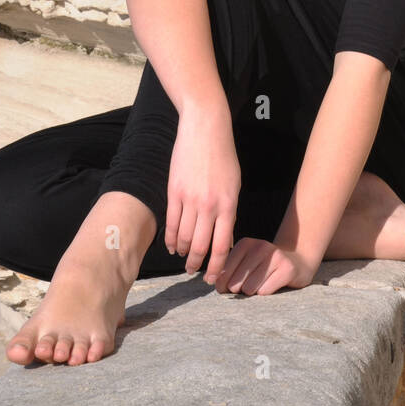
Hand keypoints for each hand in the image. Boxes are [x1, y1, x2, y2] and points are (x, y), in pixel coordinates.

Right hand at [165, 101, 240, 280]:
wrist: (205, 128)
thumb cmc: (224, 156)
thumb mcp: (234, 185)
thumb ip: (228, 212)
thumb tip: (224, 237)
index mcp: (228, 205)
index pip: (222, 246)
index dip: (217, 266)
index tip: (213, 277)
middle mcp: (209, 206)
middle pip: (200, 246)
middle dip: (196, 263)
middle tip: (194, 272)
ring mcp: (189, 199)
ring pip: (183, 236)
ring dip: (182, 252)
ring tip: (183, 259)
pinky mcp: (174, 191)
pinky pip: (171, 222)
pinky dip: (170, 238)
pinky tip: (171, 246)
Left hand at [212, 238, 317, 295]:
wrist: (297, 262)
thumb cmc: (264, 268)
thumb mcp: (245, 264)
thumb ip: (227, 272)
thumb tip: (212, 283)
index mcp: (245, 244)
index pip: (223, 272)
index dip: (223, 285)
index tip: (228, 288)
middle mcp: (259, 246)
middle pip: (235, 282)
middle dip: (238, 291)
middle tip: (248, 287)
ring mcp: (275, 256)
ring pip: (249, 288)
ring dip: (253, 293)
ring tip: (261, 285)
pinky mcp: (287, 269)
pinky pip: (265, 291)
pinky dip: (266, 294)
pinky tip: (273, 285)